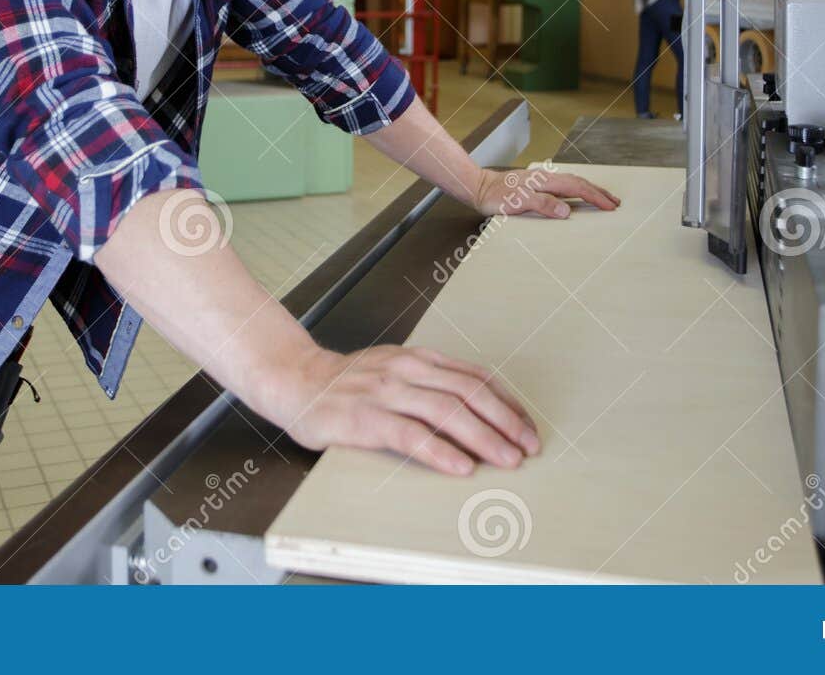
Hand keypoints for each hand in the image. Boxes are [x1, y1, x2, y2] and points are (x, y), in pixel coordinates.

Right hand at [267, 344, 540, 475]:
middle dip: (505, 421)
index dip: (507, 402)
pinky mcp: (365, 418)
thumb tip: (477, 411)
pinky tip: (461, 465)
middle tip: (528, 446)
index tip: (528, 426)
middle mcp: (406, 370)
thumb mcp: (395, 369)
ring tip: (507, 459)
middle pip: (469, 392)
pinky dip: (440, 450)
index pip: (475, 377)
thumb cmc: (347, 382)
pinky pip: (410, 435)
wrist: (295, 379)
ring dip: (483, 437)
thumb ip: (430, 384)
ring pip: (446, 411)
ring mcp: (385, 393)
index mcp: (418, 358)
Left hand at [471, 166, 619, 218]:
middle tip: (614, 202)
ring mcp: (542, 181)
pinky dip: (576, 191)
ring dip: (589, 191)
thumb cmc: (496, 195)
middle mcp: (546, 179)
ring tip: (602, 198)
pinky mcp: (536, 186)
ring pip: (572, 184)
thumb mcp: (518, 202)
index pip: (577, 188)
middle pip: (579, 183)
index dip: (595, 197)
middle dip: (598, 192)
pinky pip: (563, 188)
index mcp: (545, 181)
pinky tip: (576, 197)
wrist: (479, 187)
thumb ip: (543, 204)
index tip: (610, 206)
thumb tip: (567, 211)